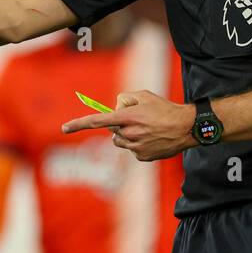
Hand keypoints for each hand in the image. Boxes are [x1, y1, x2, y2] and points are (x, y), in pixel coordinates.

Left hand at [61, 89, 196, 161]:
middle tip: (138, 119)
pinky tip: (153, 138)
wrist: (187, 127)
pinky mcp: (142, 157)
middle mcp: (129, 133)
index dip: (78, 124)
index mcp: (127, 117)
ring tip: (147, 129)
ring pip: (120, 141)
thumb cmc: (165, 108)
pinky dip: (138, 144)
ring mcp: (135, 147)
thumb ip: (124, 99)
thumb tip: (114, 110)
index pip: (97, 121)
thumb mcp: (143, 95)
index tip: (64, 128)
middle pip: (112, 131)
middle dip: (119, 125)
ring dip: (127, 135)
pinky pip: (132, 150)